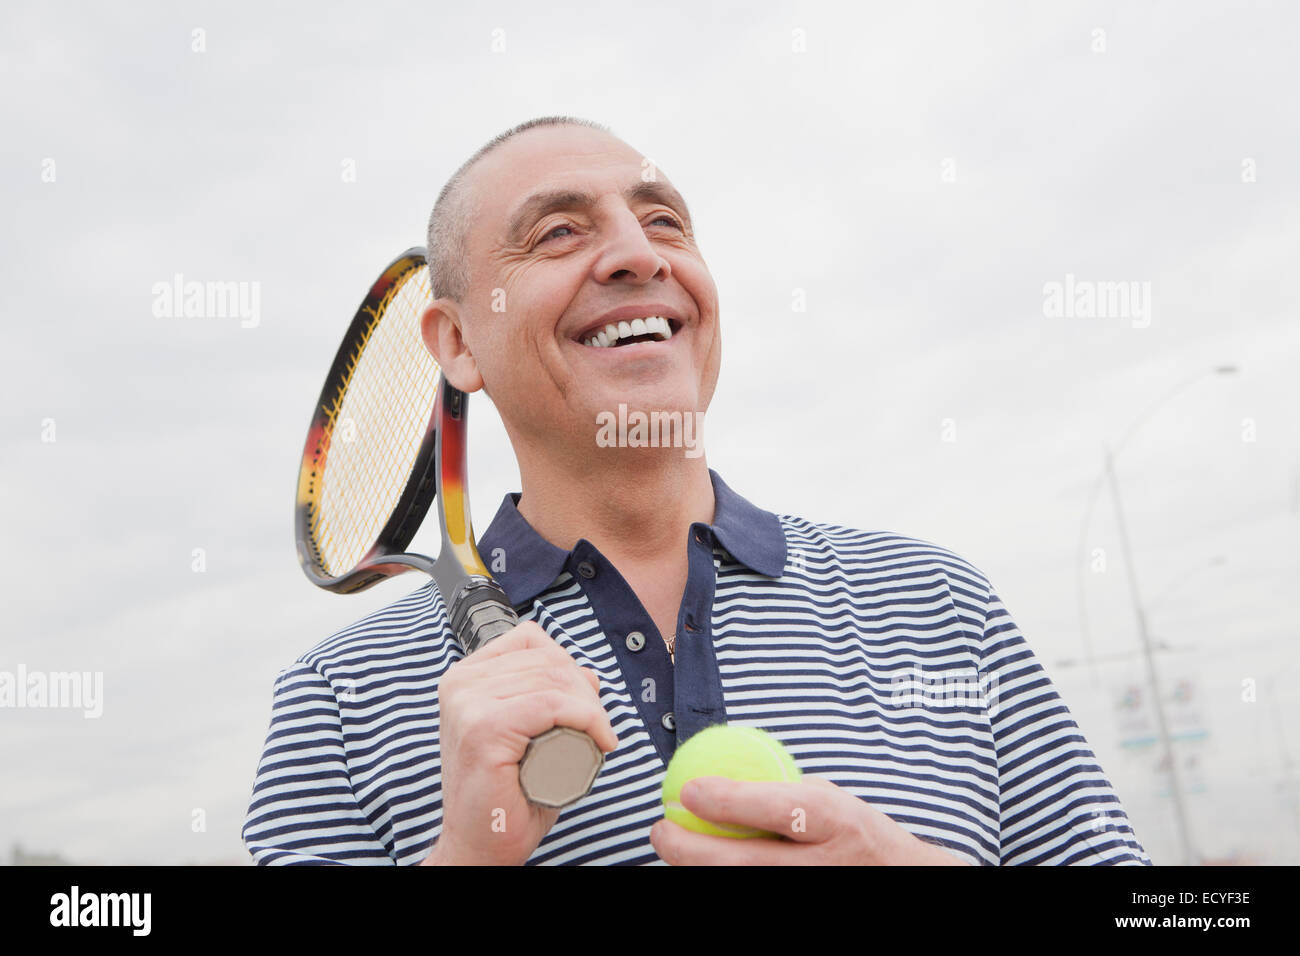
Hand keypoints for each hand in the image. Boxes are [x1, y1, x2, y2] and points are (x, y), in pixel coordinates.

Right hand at [421, 621, 617, 865]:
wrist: (480, 846)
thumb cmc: (507, 795)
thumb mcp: (527, 733)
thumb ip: (545, 697)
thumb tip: (586, 673)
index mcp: (465, 678)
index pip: (530, 640)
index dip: (568, 666)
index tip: (585, 703)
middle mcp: (460, 684)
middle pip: (547, 659)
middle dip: (587, 691)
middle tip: (598, 729)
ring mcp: (467, 704)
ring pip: (554, 681)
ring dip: (592, 708)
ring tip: (598, 740)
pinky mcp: (483, 729)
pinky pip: (551, 705)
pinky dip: (587, 718)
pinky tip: (599, 740)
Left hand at [650, 775, 973, 864]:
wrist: (901, 880)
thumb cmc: (858, 835)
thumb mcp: (832, 799)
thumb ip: (782, 790)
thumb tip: (718, 774)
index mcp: (835, 821)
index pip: (775, 810)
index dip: (727, 800)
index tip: (689, 788)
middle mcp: (822, 865)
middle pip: (743, 863)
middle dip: (689, 847)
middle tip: (661, 829)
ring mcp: (808, 892)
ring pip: (735, 886)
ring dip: (694, 870)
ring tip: (673, 850)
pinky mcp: (791, 918)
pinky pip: (741, 896)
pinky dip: (715, 881)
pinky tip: (698, 869)